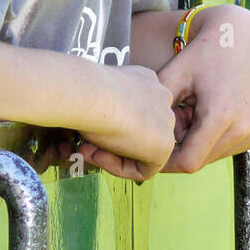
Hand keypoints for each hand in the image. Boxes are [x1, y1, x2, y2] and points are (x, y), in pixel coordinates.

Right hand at [73, 64, 175, 180]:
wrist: (90, 93)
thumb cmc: (86, 90)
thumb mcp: (97, 95)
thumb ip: (104, 110)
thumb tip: (101, 131)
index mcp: (146, 80)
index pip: (134, 110)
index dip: (109, 123)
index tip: (87, 127)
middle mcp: (159, 97)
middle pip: (139, 130)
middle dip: (110, 141)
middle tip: (84, 144)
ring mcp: (165, 121)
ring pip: (142, 150)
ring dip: (112, 155)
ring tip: (87, 150)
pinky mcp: (163, 145)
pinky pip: (144, 169)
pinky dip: (119, 168)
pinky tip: (100, 155)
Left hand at [156, 5, 249, 172]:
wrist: (244, 35)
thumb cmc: (203, 52)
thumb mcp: (174, 75)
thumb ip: (157, 110)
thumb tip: (143, 142)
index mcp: (222, 116)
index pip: (188, 162)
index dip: (165, 163)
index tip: (149, 152)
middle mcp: (245, 130)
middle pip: (201, 160)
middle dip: (180, 147)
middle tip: (173, 118)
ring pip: (214, 155)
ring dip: (197, 142)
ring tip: (190, 111)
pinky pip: (229, 147)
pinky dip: (214, 138)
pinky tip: (207, 111)